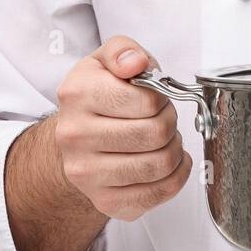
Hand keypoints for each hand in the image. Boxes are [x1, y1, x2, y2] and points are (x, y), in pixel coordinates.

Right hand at [54, 35, 193, 220]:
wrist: (74, 138)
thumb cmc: (98, 96)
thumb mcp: (105, 60)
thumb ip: (123, 50)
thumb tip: (136, 63)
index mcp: (78, 93)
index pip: (147, 100)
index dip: (162, 98)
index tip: (155, 98)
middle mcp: (75, 135)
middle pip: (156, 133)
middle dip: (170, 123)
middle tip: (163, 119)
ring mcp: (87, 173)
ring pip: (159, 165)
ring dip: (174, 149)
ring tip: (164, 140)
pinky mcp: (104, 200)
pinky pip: (157, 194)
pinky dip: (175, 177)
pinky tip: (168, 163)